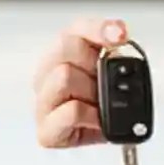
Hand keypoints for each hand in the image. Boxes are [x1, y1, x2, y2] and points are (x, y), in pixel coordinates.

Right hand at [31, 17, 128, 147]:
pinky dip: (91, 115)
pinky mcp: (46, 130)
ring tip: (99, 103)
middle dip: (94, 64)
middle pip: (66, 47)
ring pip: (64, 76)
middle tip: (107, 80)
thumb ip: (114, 49)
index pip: (78, 28)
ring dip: (91, 91)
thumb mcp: (117, 70)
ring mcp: (43, 101)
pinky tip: (96, 119)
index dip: (99, 29)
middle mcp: (48, 72)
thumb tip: (118, 36)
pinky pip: (71, 111)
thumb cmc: (109, 102)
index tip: (120, 35)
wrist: (112, 136)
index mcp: (64, 52)